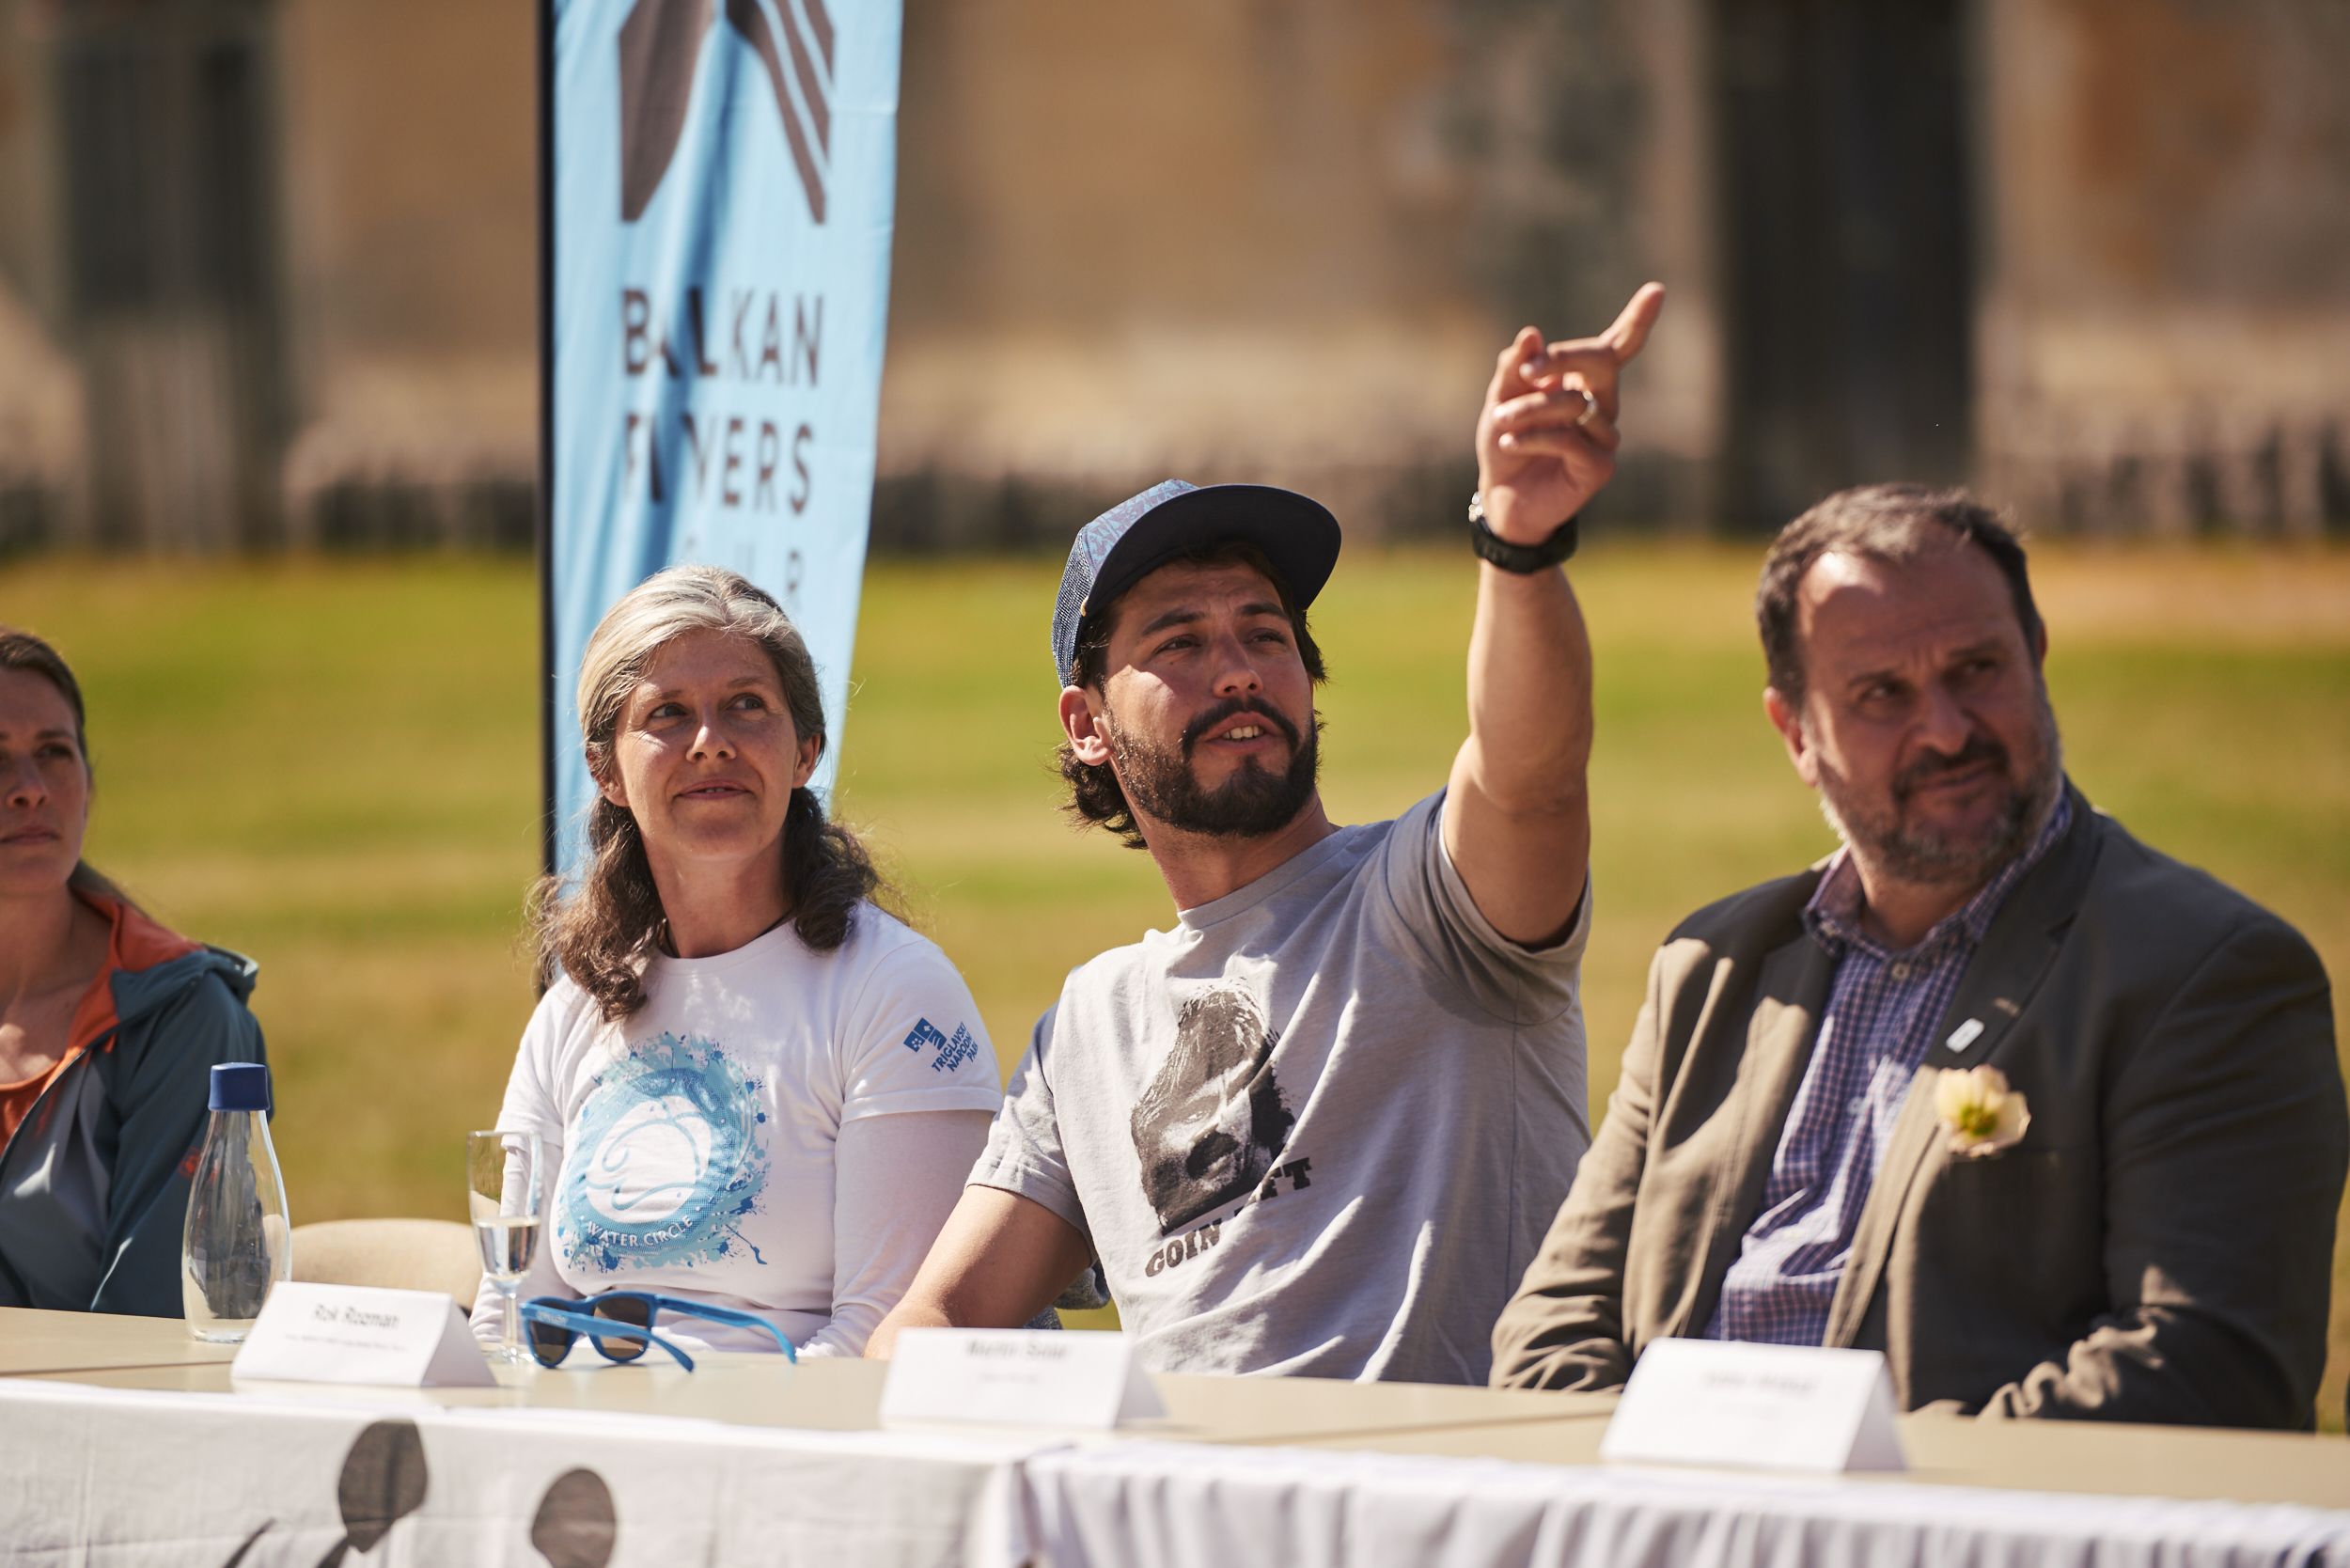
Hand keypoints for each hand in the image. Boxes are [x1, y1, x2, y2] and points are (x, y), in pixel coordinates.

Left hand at [1474, 283, 1665, 543]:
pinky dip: (1535, 436)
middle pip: (1602, 362)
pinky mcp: (1599, 466)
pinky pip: (1570, 438)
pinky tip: (1511, 443)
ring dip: (1530, 409)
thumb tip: (1531, 334)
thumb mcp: (1502, 400)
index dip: (1638, 320)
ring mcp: (1604, 436)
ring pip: (1574, 403)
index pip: (1616, 347)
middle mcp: (1602, 405)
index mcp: (1584, 382)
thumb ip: (1516, 369)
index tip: (1656, 291)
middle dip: (1562, 359)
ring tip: (1501, 421)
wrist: (1501, 498)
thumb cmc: (1507, 443)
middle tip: (1526, 373)